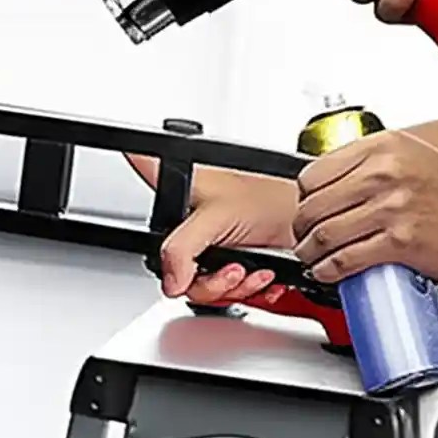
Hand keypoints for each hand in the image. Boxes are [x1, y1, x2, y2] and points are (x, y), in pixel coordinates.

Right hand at [126, 154, 295, 304]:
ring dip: (231, 286)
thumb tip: (171, 281)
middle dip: (205, 276)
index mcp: (179, 190)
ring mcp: (209, 244)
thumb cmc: (274, 201)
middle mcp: (190, 218)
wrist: (310, 226)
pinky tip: (259, 274)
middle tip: (228, 267)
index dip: (134, 158)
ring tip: (249, 271)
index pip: (144, 165)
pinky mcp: (230, 264)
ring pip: (198, 285)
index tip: (128, 145)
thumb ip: (181, 250)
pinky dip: (246, 290)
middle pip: (170, 263)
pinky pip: (224, 293)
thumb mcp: (216, 218)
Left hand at [294, 129, 437, 281]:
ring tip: (311, 257)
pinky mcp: (399, 241)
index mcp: (380, 149)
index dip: (302, 198)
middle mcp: (384, 174)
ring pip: (324, 235)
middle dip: (300, 230)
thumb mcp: (406, 157)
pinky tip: (327, 270)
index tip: (305, 209)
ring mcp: (391, 208)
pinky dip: (328, 270)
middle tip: (303, 238)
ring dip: (309, 253)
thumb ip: (365, 164)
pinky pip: (345, 259)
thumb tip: (324, 184)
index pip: (312, 176)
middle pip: (312, 208)